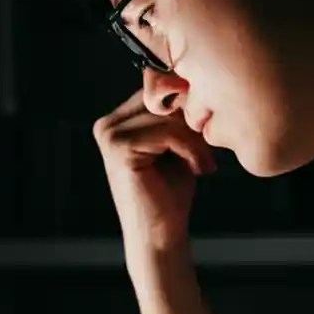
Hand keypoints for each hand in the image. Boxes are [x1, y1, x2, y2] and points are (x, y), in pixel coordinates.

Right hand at [93, 89, 216, 253]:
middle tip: (205, 153)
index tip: (204, 137)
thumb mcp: (179, 142)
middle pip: (166, 98)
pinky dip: (191, 150)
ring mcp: (109, 135)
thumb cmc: (171, 192)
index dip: (190, 108)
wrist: (160, 234)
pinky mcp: (118, 148)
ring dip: (196, 140)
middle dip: (194, 123)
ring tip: (202, 164)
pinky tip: (197, 169)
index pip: (162, 89)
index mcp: (118, 120)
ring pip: (171, 115)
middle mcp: (107, 124)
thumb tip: (197, 80)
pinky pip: (169, 131)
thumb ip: (180, 113)